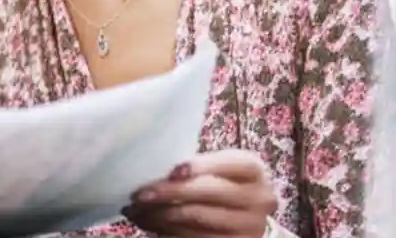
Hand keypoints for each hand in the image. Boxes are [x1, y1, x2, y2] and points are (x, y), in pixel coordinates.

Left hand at [124, 149, 277, 237]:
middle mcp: (259, 199)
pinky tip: (150, 225)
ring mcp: (250, 227)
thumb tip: (153, 171)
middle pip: (208, 192)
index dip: (199, 166)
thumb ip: (196, 167)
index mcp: (254, 169)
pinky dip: (168, 232)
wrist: (247, 218)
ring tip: (136, 211)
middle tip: (139, 195)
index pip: (227, 163)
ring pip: (197, 219)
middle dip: (169, 192)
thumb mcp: (220, 168)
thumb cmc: (223, 184)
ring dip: (160, 215)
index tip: (171, 171)